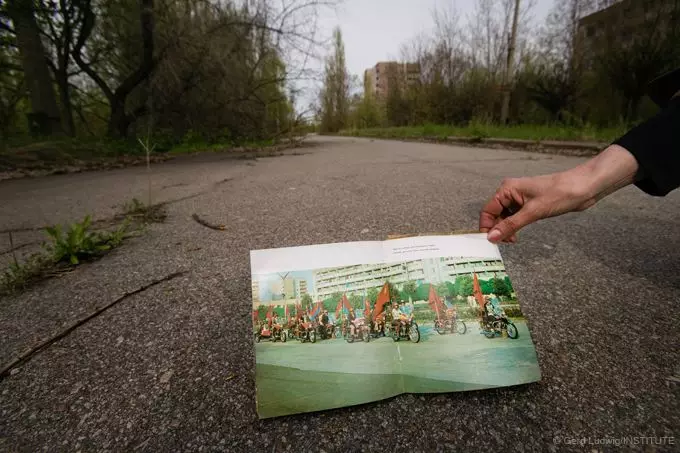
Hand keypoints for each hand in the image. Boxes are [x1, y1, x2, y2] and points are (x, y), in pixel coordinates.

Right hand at [480, 145, 638, 242]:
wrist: (583, 187)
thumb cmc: (560, 193)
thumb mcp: (533, 212)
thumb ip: (511, 225)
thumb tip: (492, 237)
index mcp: (507, 189)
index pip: (488, 210)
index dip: (486, 226)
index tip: (489, 241)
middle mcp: (511, 192)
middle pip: (494, 214)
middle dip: (497, 229)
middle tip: (505, 243)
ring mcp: (520, 198)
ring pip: (504, 217)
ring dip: (506, 229)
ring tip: (513, 240)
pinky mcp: (529, 204)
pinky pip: (514, 217)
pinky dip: (514, 226)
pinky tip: (518, 234)